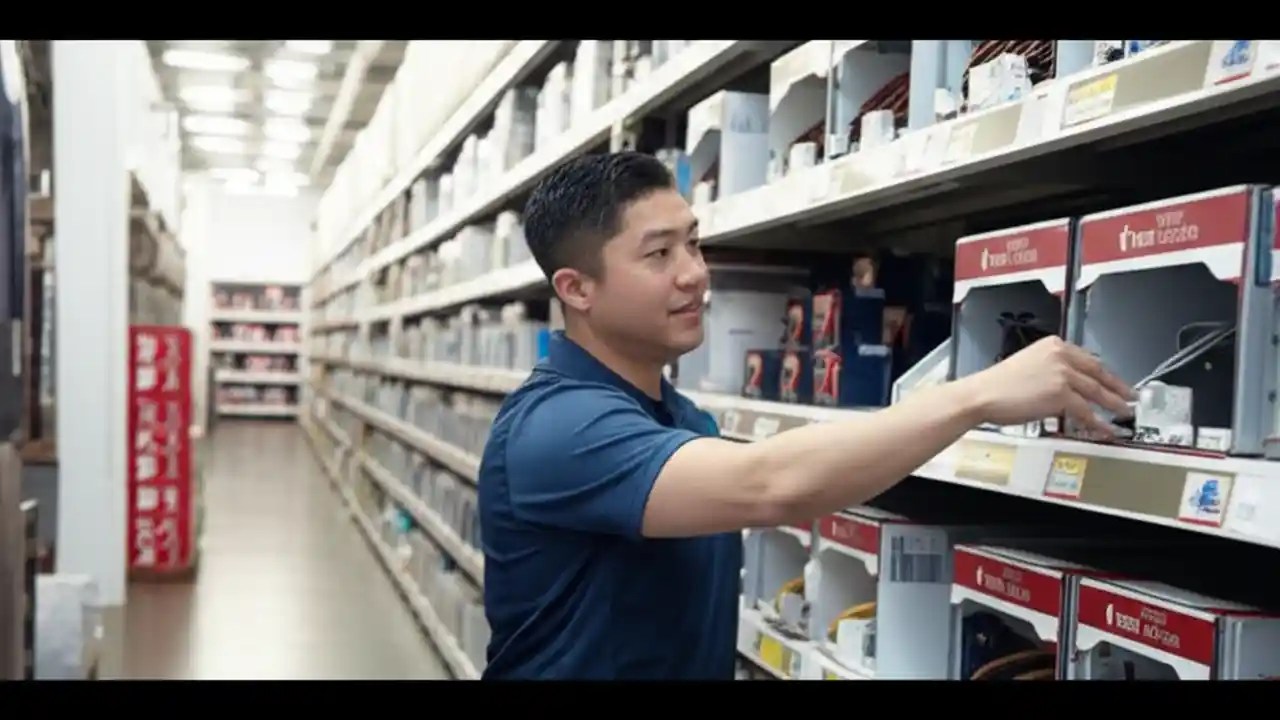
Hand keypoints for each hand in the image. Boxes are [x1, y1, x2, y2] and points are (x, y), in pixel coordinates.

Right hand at [964, 336, 1133, 438]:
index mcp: (1054, 345)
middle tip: (1131, 396)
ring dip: (1113, 404)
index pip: (1088, 359)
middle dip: (1117, 387)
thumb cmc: (998, 385)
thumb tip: (1069, 387)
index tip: (1114, 381)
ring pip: (1096, 392)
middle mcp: (1061, 355)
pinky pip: (1086, 411)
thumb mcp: (1029, 365)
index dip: (1105, 373)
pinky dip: (1098, 422)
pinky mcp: (1061, 394)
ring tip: (1124, 413)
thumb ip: (1051, 370)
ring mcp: (1062, 374)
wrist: (983, 394)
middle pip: (1098, 373)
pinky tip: (1105, 429)